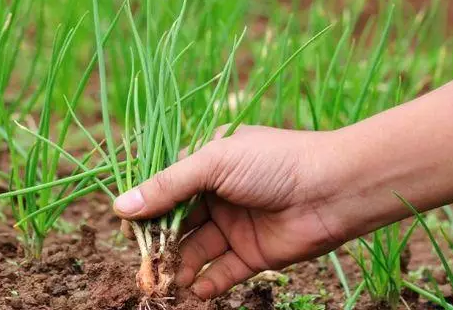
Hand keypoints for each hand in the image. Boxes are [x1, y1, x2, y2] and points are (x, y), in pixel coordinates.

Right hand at [113, 125, 346, 298]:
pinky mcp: (253, 253)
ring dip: (180, 265)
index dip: (146, 208)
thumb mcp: (213, 162)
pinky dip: (208, 282)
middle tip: (144, 265)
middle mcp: (219, 194)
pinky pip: (223, 271)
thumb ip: (167, 186)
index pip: (166, 187)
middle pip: (178, 222)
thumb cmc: (271, 162)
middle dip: (160, 244)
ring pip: (197, 249)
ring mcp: (236, 224)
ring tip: (167, 281)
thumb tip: (121, 207)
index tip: (127, 229)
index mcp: (208, 163)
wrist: (332, 188)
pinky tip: (196, 290)